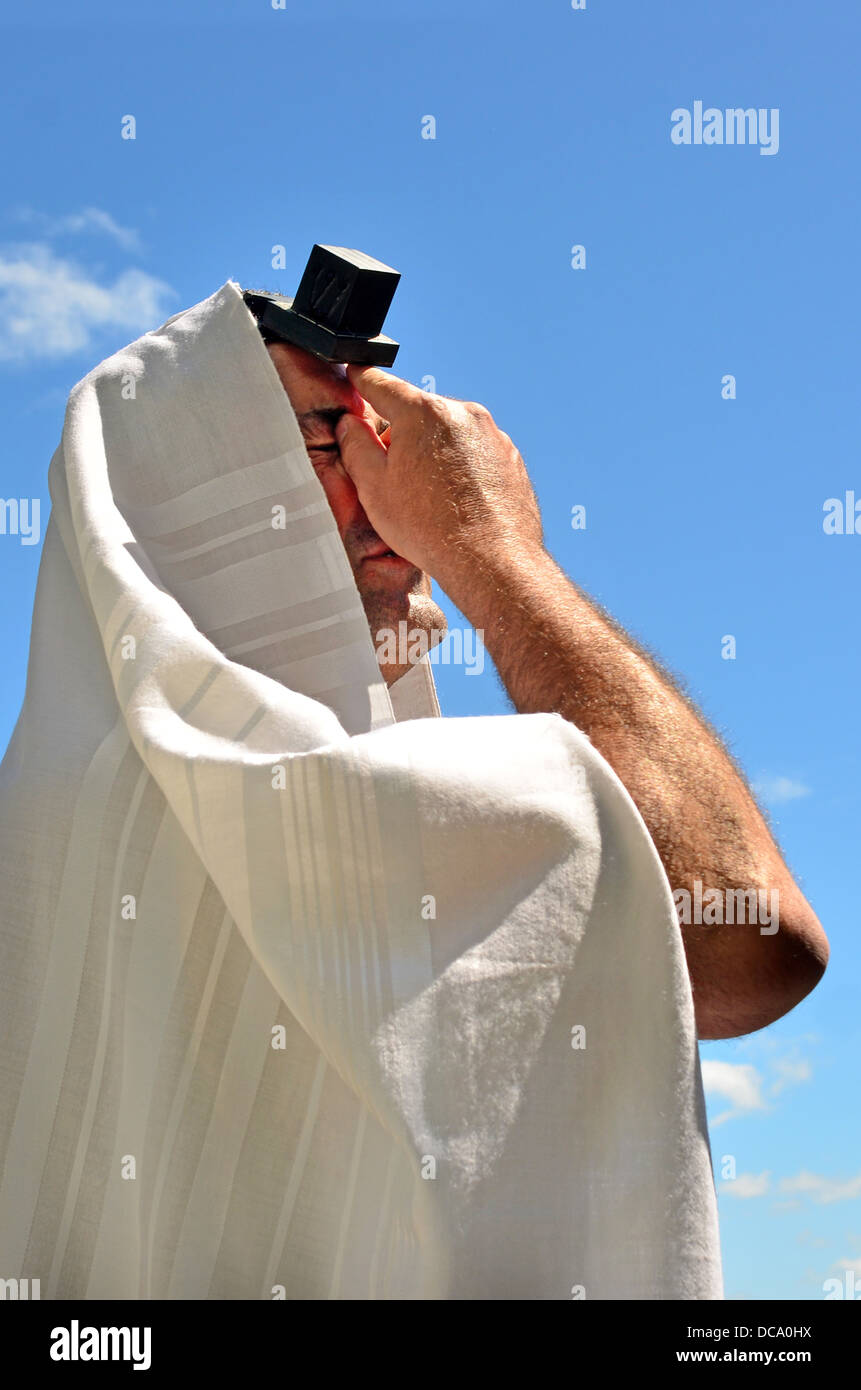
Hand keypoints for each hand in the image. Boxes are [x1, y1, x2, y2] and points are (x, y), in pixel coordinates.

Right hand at [334, 367, 543, 596]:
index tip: (357, 374)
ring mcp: (491, 435)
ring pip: (448, 435)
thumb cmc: (433, 530)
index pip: (381, 384)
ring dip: (433, 455)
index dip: (362, 380)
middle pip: (418, 414)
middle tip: (395, 479)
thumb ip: (355, 447)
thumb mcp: (373, 488)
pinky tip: (456, 503)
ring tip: (431, 501)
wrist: (491, 561)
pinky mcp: (509, 457)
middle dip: (402, 437)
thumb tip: (349, 426)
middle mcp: (462, 414)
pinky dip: (462, 470)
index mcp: (423, 414)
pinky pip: (475, 454)